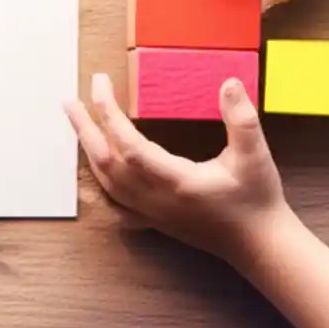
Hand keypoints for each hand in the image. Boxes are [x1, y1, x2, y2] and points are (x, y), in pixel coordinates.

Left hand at [65, 74, 295, 264]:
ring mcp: (151, 212)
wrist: (259, 245)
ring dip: (88, 150)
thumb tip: (229, 83)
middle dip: (84, 128)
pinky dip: (99, 182)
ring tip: (78, 124)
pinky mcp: (154, 220)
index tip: (100, 84)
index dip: (109, 113)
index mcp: (176, 180)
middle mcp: (155, 198)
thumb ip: (242, 119)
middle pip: (105, 161)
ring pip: (106, 180)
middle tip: (69, 100)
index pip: (128, 143)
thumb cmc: (257, 199)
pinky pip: (115, 202)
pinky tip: (93, 170)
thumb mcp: (255, 155)